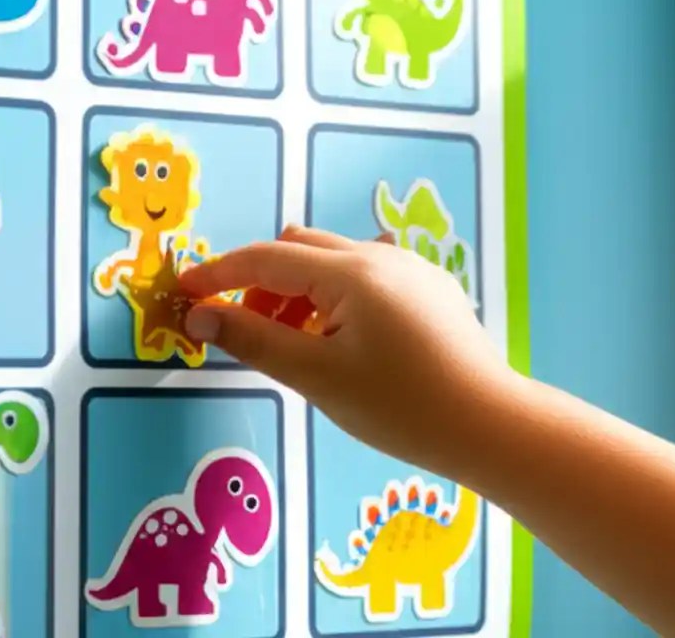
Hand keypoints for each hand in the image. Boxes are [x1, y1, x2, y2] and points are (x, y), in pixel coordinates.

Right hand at [179, 226, 522, 475]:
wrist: (490, 425)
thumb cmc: (400, 406)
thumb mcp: (317, 377)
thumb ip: (254, 340)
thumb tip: (201, 315)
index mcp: (350, 271)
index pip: (266, 258)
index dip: (219, 273)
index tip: (184, 292)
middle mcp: (380, 256)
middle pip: (300, 249)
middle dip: (260, 282)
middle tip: (244, 331)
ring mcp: (411, 269)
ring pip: (334, 263)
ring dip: (298, 293)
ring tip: (293, 347)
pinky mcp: (432, 290)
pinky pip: (365, 278)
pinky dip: (334, 300)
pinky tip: (341, 345)